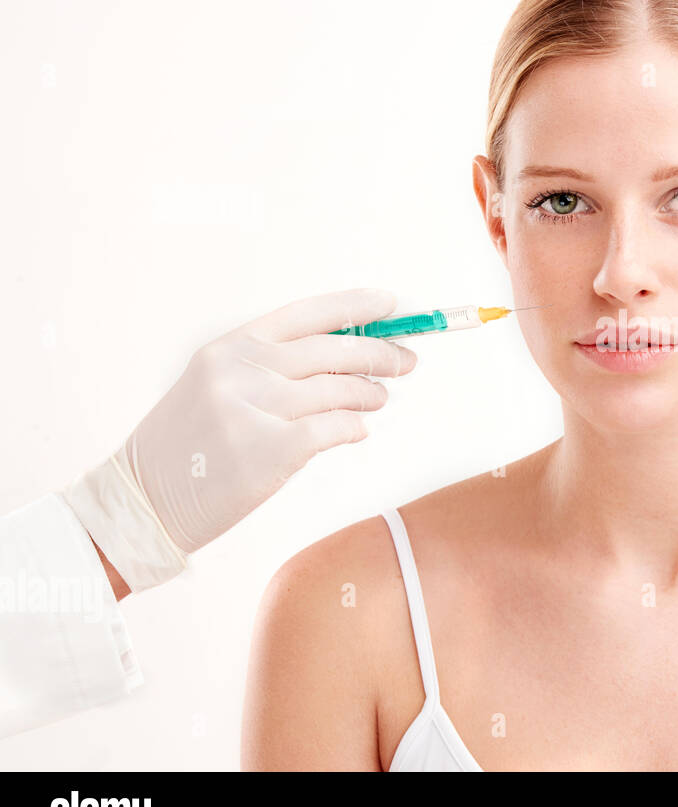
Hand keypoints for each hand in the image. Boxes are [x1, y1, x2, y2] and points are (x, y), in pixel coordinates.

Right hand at [63, 289, 416, 588]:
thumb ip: (269, 368)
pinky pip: (333, 430)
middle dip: (378, 354)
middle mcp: (241, 370)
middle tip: (405, 361)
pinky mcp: (269, 452)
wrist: (143, 500)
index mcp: (229, 347)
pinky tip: (357, 430)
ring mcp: (254, 410)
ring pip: (338, 390)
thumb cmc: (187, 445)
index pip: (306, 314)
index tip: (389, 306)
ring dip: (370, 394)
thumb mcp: (214, 386)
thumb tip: (345, 358)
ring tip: (380, 398)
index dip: (353, 306)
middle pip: (332, 350)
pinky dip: (353, 428)